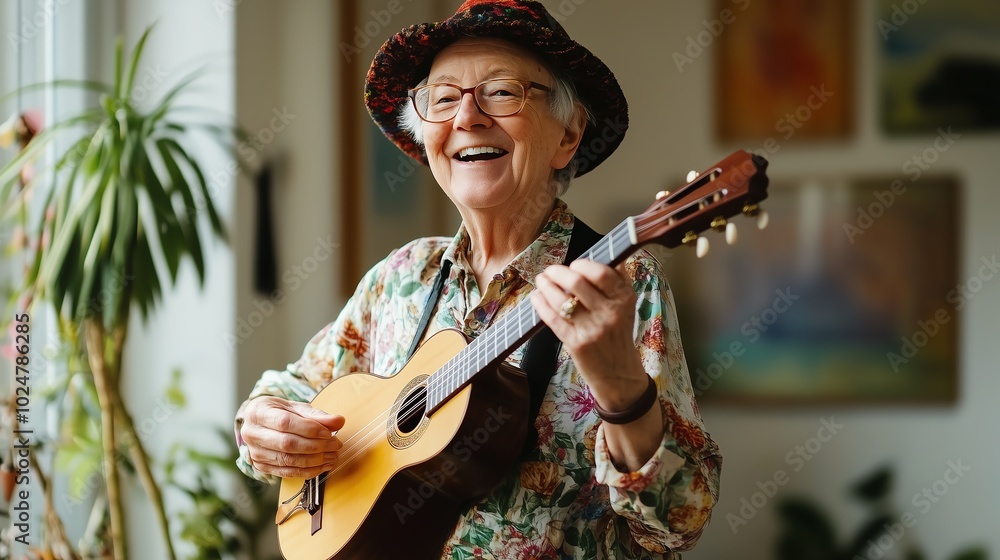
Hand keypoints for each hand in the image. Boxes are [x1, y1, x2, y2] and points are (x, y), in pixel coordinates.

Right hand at [240, 396, 344, 477]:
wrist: (260, 424)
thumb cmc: (279, 412)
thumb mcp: (296, 408)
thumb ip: (317, 415)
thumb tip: (339, 421)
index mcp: (258, 412)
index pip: (285, 422)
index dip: (309, 429)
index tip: (328, 432)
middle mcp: (252, 433)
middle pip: (287, 443)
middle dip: (316, 446)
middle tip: (335, 444)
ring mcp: (255, 452)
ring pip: (288, 460)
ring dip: (314, 460)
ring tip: (332, 456)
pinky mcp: (261, 466)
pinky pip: (287, 472)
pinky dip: (308, 471)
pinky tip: (322, 465)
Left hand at [530, 259, 646, 408]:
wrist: (619, 374)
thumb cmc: (618, 335)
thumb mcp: (627, 306)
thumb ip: (617, 281)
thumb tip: (604, 254)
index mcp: (624, 298)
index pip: (602, 272)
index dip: (583, 264)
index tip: (574, 264)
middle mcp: (610, 312)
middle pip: (577, 282)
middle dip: (557, 272)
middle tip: (550, 271)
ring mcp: (592, 329)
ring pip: (561, 299)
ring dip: (545, 286)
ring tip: (541, 281)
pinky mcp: (576, 343)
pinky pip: (552, 318)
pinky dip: (540, 304)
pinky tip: (536, 297)